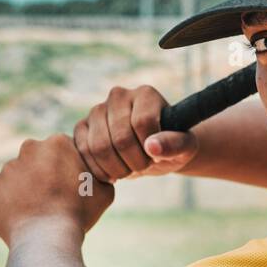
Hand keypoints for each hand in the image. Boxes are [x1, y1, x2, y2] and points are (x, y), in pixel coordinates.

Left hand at [0, 135, 113, 245]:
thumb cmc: (79, 213)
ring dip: (25, 187)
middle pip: (37, 159)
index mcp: (57, 144)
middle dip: (43, 173)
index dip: (67, 167)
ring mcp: (7, 167)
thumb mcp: (105, 191)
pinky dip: (9, 201)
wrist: (47, 238)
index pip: (62, 150)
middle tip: (53, 197)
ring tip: (37, 210)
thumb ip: (97, 175)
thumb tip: (95, 174)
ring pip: (18, 175)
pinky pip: (1, 192)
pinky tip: (22, 215)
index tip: (70, 184)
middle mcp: (29, 149)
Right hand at [73, 85, 200, 182]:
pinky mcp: (81, 127)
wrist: (152, 153)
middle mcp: (118, 96)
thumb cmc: (172, 146)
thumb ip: (176, 144)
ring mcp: (97, 110)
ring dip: (117, 168)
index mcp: (145, 94)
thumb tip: (152, 146)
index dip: (150, 148)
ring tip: (129, 170)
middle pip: (120, 138)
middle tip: (143, 166)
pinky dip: (98, 169)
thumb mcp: (185, 148)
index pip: (142, 123)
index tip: (157, 154)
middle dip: (135, 162)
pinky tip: (112, 172)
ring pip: (99, 146)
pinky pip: (83, 151)